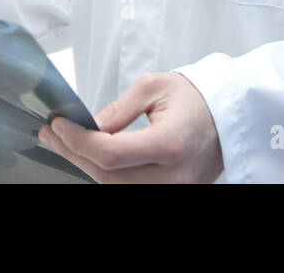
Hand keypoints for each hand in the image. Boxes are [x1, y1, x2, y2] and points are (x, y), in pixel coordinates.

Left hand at [37, 72, 222, 182]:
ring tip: (65, 143)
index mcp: (169, 145)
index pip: (109, 154)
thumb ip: (119, 110)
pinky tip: (90, 156)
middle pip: (107, 176)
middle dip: (74, 153)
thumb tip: (88, 127)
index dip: (77, 141)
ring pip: (114, 187)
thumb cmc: (196, 97)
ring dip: (85, 166)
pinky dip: (106, 174)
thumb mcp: (154, 87)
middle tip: (53, 133)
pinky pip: (129, 188)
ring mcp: (174, 192)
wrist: (230, 116)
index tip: (59, 124)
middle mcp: (172, 177)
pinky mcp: (172, 194)